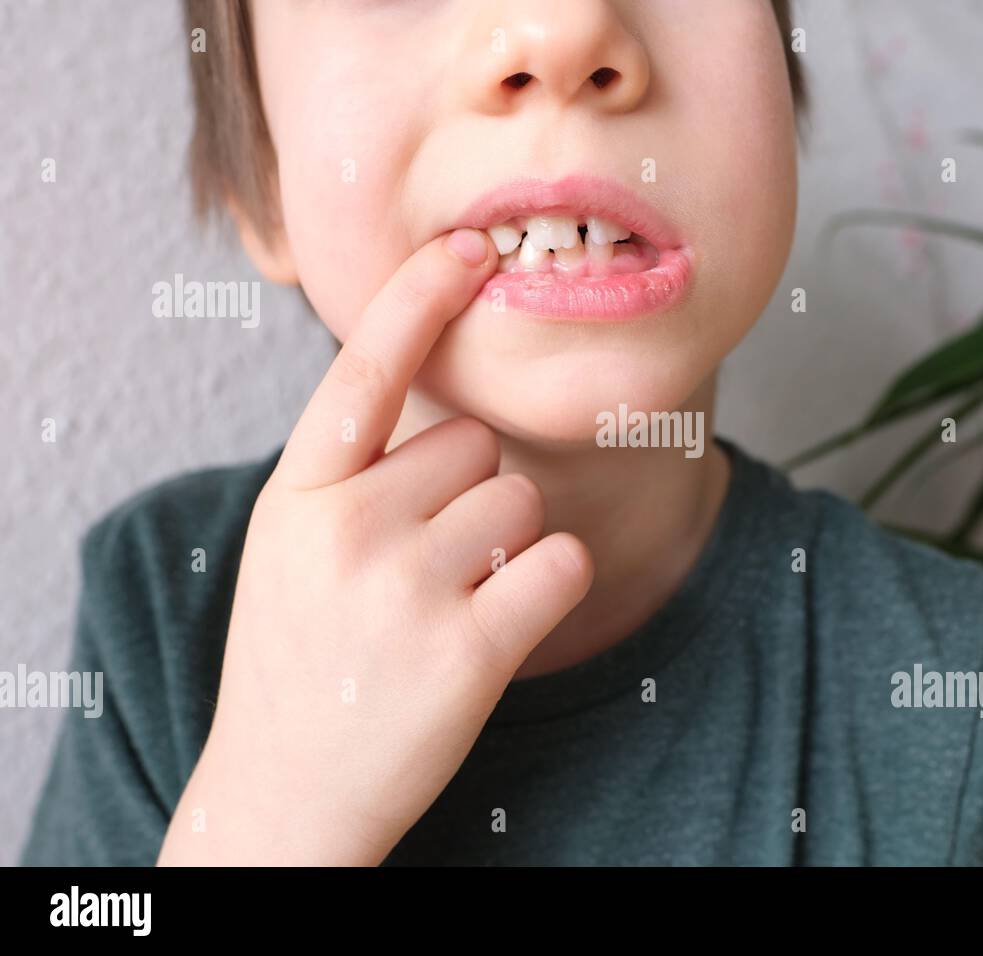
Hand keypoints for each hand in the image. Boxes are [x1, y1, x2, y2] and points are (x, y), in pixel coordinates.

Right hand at [157, 229, 593, 864]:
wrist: (287, 793)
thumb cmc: (299, 658)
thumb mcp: (289, 548)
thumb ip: (347, 474)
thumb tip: (437, 400)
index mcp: (298, 496)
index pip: (365, 372)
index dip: (420, 299)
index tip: (468, 244)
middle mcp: (350, 529)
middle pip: (476, 444)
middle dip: (469, 492)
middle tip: (426, 565)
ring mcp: (410, 589)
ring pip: (522, 498)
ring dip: (508, 542)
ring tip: (451, 603)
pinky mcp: (473, 650)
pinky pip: (563, 559)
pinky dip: (552, 581)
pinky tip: (503, 622)